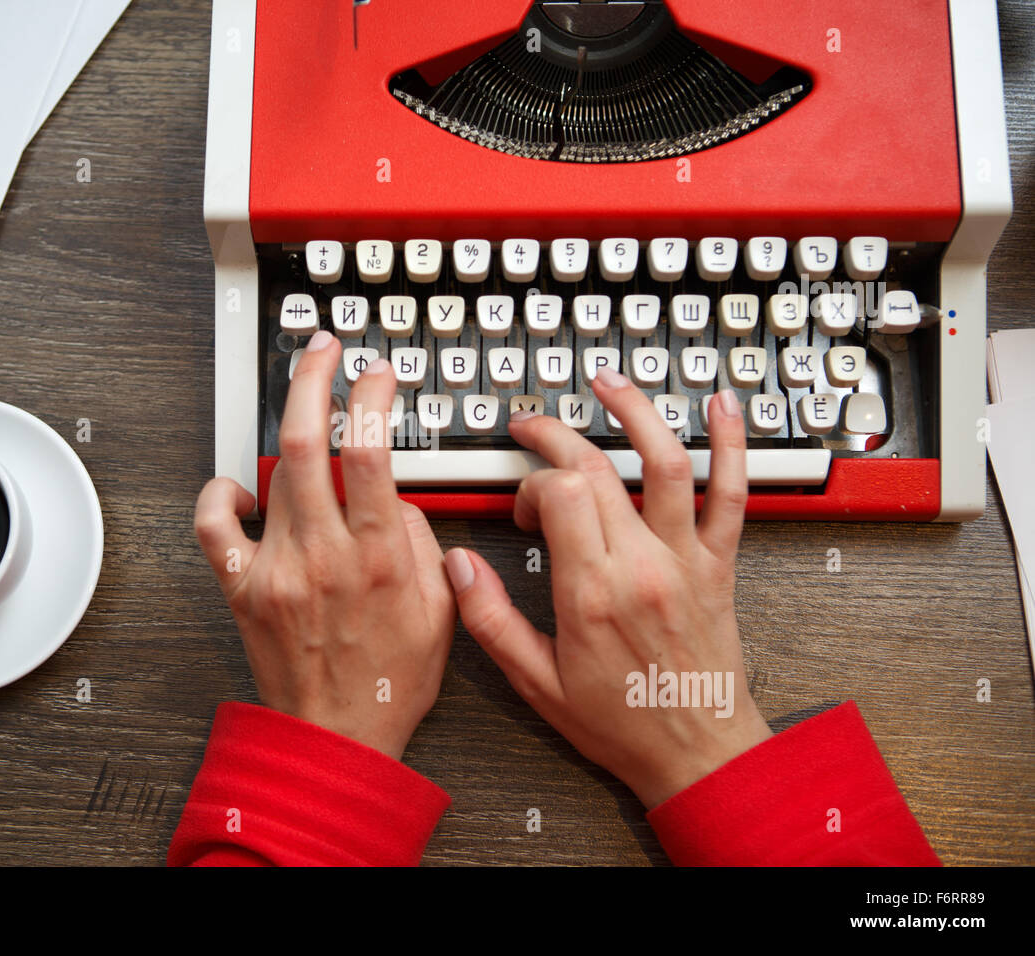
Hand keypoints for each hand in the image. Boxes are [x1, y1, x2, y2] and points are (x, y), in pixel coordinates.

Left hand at [194, 330, 454, 760]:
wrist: (336, 735)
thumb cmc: (389, 680)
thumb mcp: (440, 609)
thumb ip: (422, 540)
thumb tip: (394, 493)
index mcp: (379, 556)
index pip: (372, 450)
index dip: (372, 395)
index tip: (377, 374)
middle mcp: (324, 554)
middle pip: (309, 441)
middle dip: (315, 379)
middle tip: (323, 352)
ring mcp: (276, 568)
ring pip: (270, 471)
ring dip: (285, 429)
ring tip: (300, 413)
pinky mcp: (242, 588)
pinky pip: (212, 524)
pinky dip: (220, 493)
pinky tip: (240, 487)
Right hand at [444, 367, 771, 806]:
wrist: (698, 753)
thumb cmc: (622, 723)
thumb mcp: (536, 684)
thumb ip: (491, 620)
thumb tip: (457, 568)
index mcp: (592, 594)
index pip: (560, 494)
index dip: (531, 485)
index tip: (525, 508)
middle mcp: (641, 566)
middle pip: (600, 468)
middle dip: (557, 435)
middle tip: (532, 427)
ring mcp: (686, 560)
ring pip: (666, 462)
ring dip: (636, 412)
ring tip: (609, 383)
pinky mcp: (719, 564)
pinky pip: (734, 494)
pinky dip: (732, 444)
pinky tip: (721, 407)